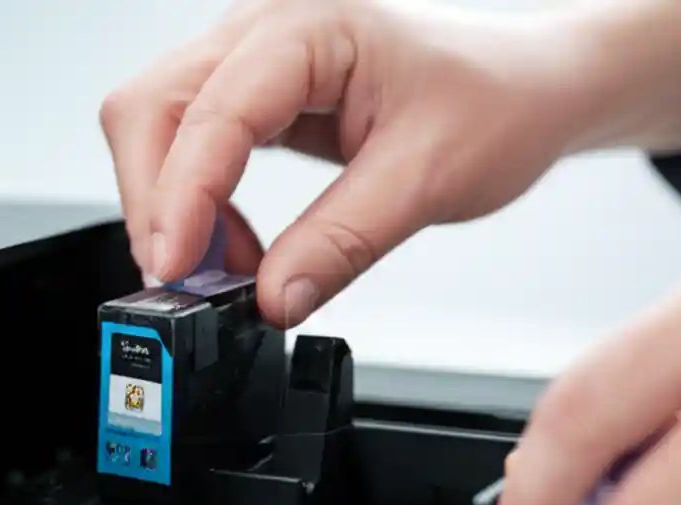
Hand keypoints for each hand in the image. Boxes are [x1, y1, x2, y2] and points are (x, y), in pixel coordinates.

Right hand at [100, 0, 680, 326]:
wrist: (528, 85)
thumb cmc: (497, 102)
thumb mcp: (427, 180)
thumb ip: (341, 243)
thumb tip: (272, 300)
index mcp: (311, 28)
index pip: (212, 112)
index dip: (182, 199)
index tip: (176, 271)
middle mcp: (267, 30)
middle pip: (152, 108)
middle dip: (157, 202)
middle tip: (189, 283)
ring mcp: (255, 59)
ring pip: (159, 125)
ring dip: (175, 208)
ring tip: (229, 273)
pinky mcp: (258, 93)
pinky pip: (194, 144)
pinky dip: (200, 205)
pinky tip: (239, 248)